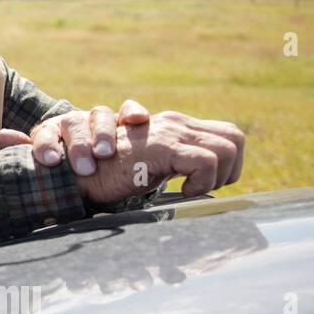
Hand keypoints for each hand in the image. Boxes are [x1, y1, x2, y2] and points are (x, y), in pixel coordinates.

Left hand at [0, 99, 149, 174]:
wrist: (106, 169)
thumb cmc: (71, 172)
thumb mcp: (51, 169)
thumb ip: (28, 155)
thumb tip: (1, 137)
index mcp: (52, 133)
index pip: (44, 133)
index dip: (45, 145)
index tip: (50, 161)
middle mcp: (75, 122)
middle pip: (73, 124)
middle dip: (78, 145)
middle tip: (84, 167)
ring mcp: (100, 119)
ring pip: (99, 114)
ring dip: (102, 132)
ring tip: (105, 153)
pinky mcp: (126, 120)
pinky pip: (128, 110)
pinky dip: (132, 111)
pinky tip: (137, 120)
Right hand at [76, 111, 245, 205]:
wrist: (78, 172)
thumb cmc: (110, 174)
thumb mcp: (150, 163)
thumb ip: (175, 161)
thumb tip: (208, 180)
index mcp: (174, 125)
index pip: (227, 133)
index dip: (228, 162)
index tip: (206, 183)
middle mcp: (175, 122)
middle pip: (235, 137)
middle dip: (231, 169)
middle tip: (204, 188)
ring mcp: (170, 132)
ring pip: (228, 147)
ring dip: (219, 176)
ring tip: (192, 189)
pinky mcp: (164, 147)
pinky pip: (207, 161)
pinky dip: (203, 182)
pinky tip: (182, 191)